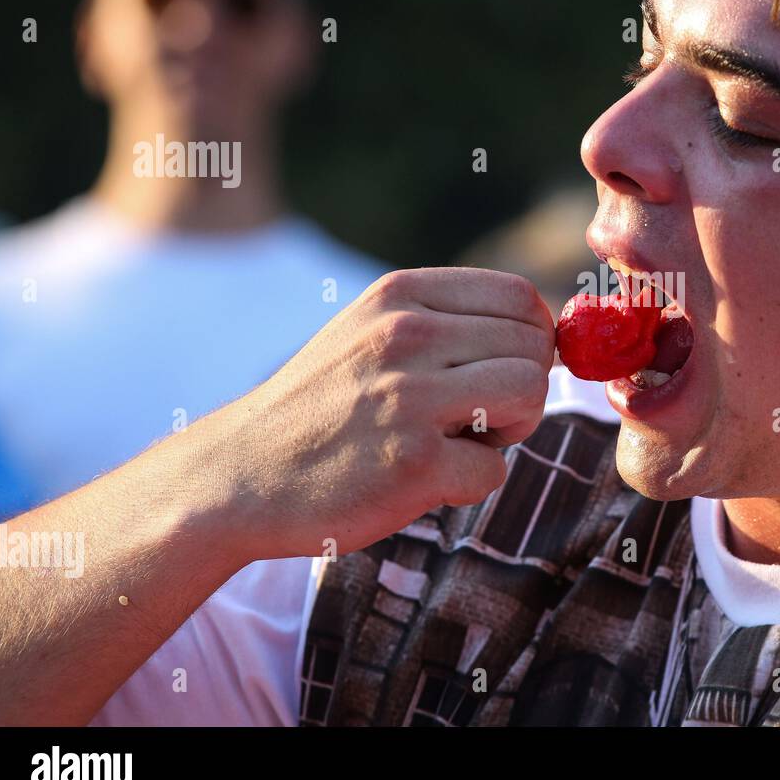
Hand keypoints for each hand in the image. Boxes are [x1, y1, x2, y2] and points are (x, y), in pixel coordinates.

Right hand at [201, 268, 554, 561]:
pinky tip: (427, 479)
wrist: (239, 477)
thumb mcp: (369, 332)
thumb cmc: (319, 408)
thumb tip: (541, 331)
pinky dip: (472, 484)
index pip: (519, 296)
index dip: (533, 338)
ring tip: (463, 442)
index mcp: (399, 295)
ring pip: (531, 393)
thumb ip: (444, 321)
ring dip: (513, 428)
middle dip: (525, 387)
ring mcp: (409, 398)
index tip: (509, 370)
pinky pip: (495, 469)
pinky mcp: (413, 463)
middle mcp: (405, 335)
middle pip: (533, 347)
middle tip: (481, 417)